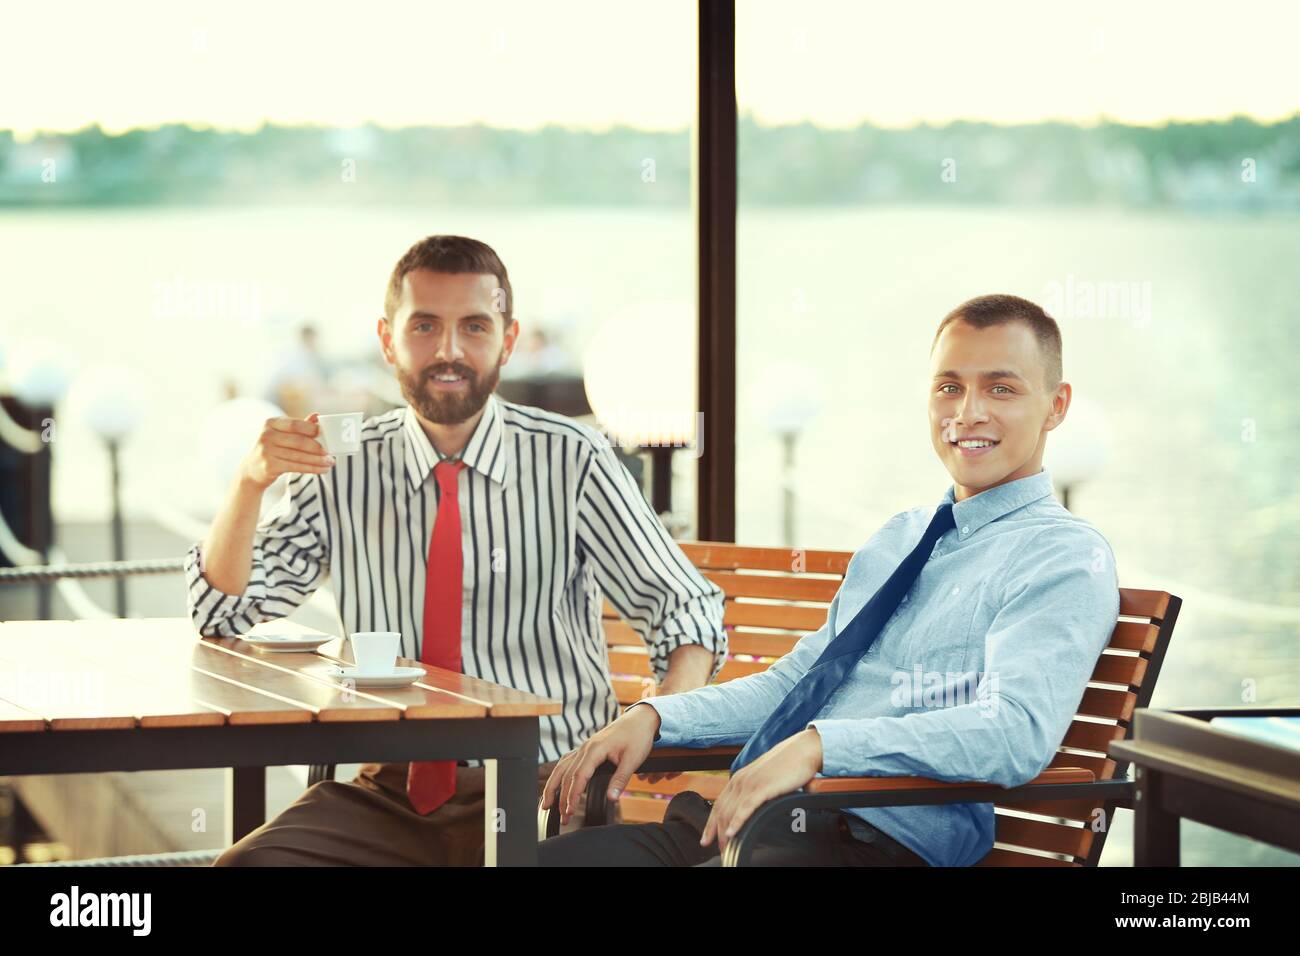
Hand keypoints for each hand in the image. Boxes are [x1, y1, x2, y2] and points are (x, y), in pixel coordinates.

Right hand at [240, 412, 334, 489]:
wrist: (251, 470)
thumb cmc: (272, 448)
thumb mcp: (280, 434)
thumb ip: (298, 426)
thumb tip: (317, 415)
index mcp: (271, 423)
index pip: (294, 424)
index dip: (311, 428)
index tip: (324, 433)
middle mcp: (267, 435)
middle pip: (298, 441)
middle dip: (317, 448)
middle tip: (330, 452)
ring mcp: (267, 451)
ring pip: (299, 456)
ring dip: (318, 460)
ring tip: (330, 462)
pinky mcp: (270, 466)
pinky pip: (296, 467)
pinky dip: (312, 468)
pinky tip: (322, 469)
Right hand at [539, 703, 660, 825]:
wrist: (640, 719)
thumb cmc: (637, 736)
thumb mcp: (633, 759)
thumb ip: (620, 779)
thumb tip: (611, 798)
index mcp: (596, 749)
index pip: (578, 775)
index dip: (573, 794)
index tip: (570, 811)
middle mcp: (585, 747)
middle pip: (567, 774)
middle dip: (561, 797)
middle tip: (563, 818)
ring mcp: (584, 747)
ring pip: (561, 767)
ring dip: (553, 786)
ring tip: (546, 804)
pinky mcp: (586, 748)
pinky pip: (567, 761)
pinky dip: (559, 774)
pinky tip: (555, 784)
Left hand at [701, 728, 822, 852]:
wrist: (803, 750)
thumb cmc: (788, 765)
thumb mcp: (766, 779)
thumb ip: (758, 792)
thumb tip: (756, 809)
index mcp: (739, 778)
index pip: (718, 804)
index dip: (710, 824)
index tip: (706, 839)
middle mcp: (740, 780)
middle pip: (720, 812)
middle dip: (716, 834)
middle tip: (720, 852)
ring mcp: (749, 783)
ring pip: (730, 812)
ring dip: (725, 834)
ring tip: (726, 850)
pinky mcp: (762, 787)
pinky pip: (745, 808)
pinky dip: (736, 822)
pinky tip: (731, 834)